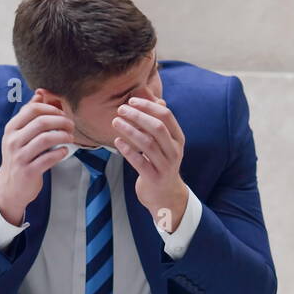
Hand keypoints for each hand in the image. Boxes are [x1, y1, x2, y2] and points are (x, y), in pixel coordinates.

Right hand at [0, 91, 73, 225]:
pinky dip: (60, 153)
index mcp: (11, 129)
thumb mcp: (18, 135)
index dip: (52, 108)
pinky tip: (64, 151)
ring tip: (70, 137)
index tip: (62, 114)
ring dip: (63, 136)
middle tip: (71, 125)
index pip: (33, 109)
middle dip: (61, 121)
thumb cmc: (18, 158)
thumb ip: (29, 115)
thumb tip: (40, 93)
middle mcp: (13, 141)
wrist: (9, 188)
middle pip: (41, 122)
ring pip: (46, 139)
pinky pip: (48, 158)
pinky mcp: (28, 171)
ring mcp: (20, 157)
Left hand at [112, 97, 187, 231]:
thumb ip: (158, 123)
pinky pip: (140, 162)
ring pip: (147, 144)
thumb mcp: (164, 143)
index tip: (131, 100)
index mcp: (178, 138)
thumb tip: (153, 98)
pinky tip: (117, 141)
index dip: (148, 106)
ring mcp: (165, 166)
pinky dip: (128, 150)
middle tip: (120, 109)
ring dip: (130, 130)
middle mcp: (174, 151)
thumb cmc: (160, 163)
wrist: (165, 195)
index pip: (166, 116)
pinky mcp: (154, 178)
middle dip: (137, 116)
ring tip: (115, 122)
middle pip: (157, 127)